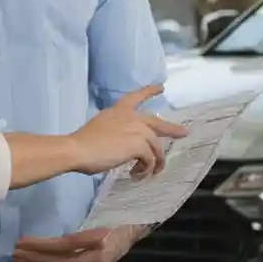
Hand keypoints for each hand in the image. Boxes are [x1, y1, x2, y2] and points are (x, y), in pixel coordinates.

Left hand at [12, 226, 146, 261]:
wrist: (130, 234)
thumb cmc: (110, 219)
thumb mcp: (97, 213)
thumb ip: (77, 220)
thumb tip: (46, 219)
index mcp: (98, 240)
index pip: (64, 244)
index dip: (41, 244)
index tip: (22, 240)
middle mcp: (95, 260)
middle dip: (34, 258)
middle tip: (15, 252)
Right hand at [68, 84, 187, 178]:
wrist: (78, 149)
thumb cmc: (83, 142)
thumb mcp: (101, 128)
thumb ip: (116, 130)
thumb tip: (123, 144)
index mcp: (118, 110)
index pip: (136, 96)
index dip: (149, 91)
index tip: (161, 87)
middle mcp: (130, 117)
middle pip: (157, 123)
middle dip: (173, 128)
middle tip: (184, 132)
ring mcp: (136, 130)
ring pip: (156, 146)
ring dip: (155, 162)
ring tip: (150, 172)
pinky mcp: (139, 145)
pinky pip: (150, 159)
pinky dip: (146, 169)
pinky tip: (137, 174)